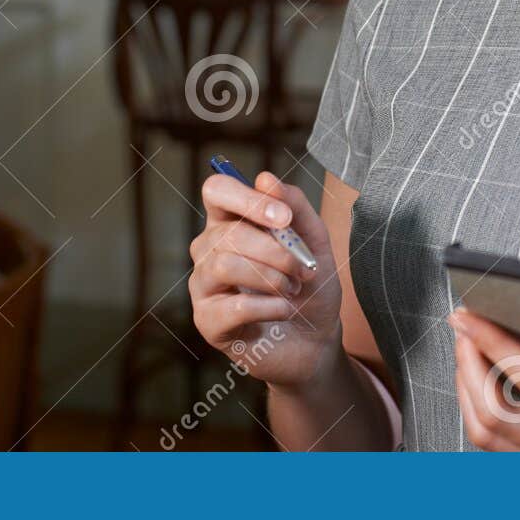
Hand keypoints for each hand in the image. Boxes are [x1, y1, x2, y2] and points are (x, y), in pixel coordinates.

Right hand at [189, 170, 341, 387]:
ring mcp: (203, 286)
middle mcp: (209, 250)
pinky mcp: (207, 321)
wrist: (315, 341)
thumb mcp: (314, 241)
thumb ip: (295, 206)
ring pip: (224, 265)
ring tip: (293, 290)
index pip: (216, 191)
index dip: (246, 199)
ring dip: (272, 278)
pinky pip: (232, 306)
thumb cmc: (309, 287)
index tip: (283, 219)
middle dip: (275, 251)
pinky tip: (283, 310)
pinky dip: (269, 307)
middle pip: (228, 232)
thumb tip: (264, 178)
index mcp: (230, 222)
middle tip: (304, 269)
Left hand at [448, 308, 519, 450]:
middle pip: (495, 416)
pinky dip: (481, 412)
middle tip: (461, 326)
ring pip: (489, 439)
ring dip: (468, 391)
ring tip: (467, 350)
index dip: (494, 343)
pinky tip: (483, 381)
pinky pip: (501, 448)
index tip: (466, 314)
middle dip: (468, 366)